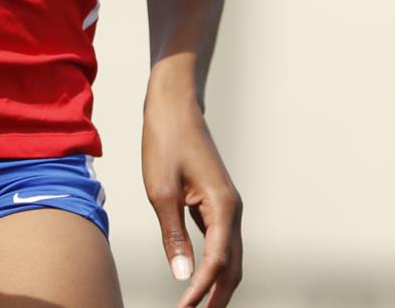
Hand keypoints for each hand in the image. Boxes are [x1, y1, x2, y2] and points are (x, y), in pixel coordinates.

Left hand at [143, 93, 242, 307]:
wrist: (175, 105)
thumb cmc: (166, 141)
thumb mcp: (161, 190)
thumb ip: (173, 235)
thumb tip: (183, 275)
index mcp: (223, 206)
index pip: (217, 262)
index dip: (201, 291)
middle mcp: (233, 209)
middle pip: (233, 266)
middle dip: (219, 297)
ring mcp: (227, 206)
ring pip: (230, 256)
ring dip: (218, 284)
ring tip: (199, 307)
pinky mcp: (217, 203)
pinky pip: (221, 242)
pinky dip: (213, 265)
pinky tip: (199, 277)